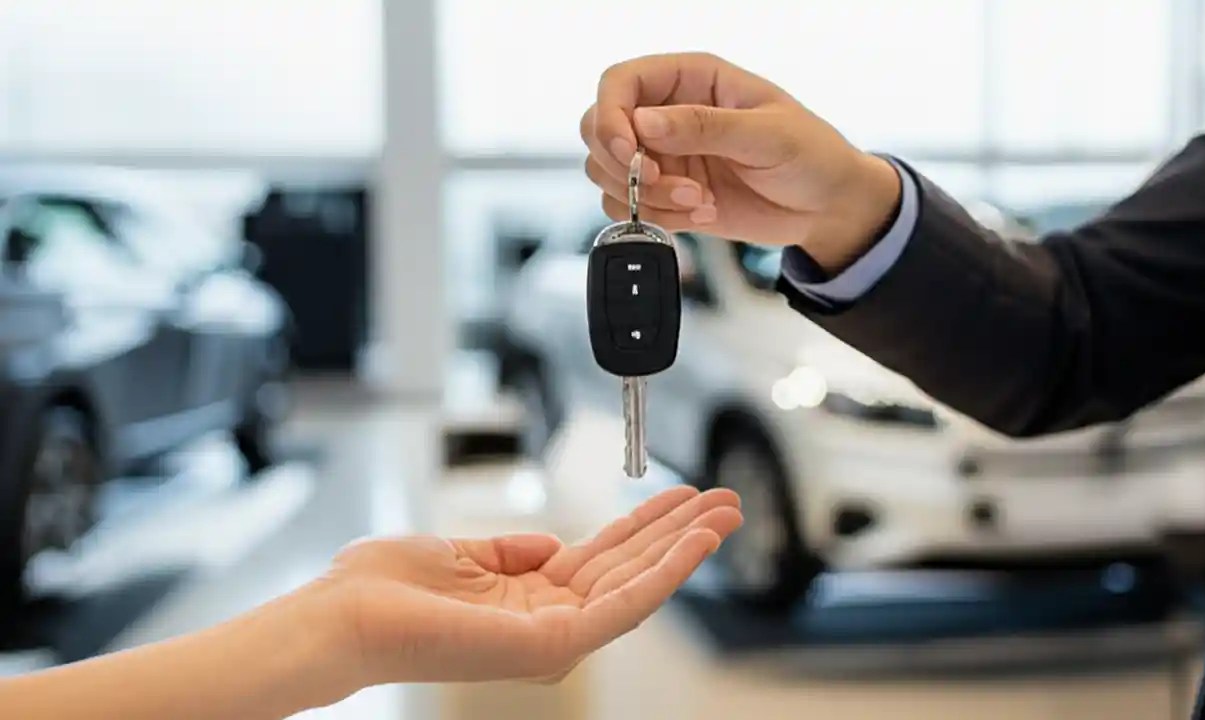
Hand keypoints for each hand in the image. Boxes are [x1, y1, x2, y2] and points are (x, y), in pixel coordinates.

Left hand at [309, 486, 740, 693]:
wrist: (344, 615)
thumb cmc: (382, 589)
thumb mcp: (462, 553)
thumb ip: (513, 549)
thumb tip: (555, 542)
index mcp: (528, 598)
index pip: (605, 558)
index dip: (647, 525)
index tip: (681, 497)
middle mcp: (548, 620)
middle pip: (631, 568)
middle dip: (681, 531)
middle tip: (727, 501)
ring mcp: (553, 636)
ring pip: (639, 584)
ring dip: (686, 547)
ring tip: (727, 514)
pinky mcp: (553, 642)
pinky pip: (625, 602)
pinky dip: (665, 571)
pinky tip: (693, 542)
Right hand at [581, 52, 901, 272]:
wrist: (827, 207)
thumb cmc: (811, 155)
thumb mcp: (767, 133)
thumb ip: (704, 126)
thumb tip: (644, 123)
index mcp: (692, 79)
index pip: (620, 82)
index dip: (611, 116)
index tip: (629, 152)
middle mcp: (669, 114)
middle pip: (599, 128)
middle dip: (625, 165)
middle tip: (670, 185)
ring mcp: (665, 156)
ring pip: (608, 173)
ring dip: (646, 197)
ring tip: (698, 202)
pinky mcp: (668, 195)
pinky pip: (630, 207)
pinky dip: (658, 218)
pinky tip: (701, 215)